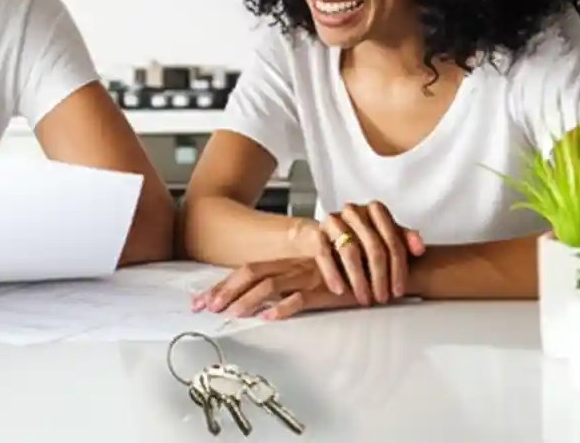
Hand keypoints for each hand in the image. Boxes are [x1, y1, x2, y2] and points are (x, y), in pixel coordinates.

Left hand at [196, 258, 363, 318]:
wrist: (377, 267)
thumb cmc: (342, 274)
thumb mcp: (308, 275)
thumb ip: (286, 283)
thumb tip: (259, 301)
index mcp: (286, 262)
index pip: (246, 271)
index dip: (222, 284)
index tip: (202, 299)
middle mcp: (292, 266)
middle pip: (250, 274)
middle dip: (225, 291)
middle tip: (206, 307)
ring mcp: (307, 276)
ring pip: (270, 285)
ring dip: (247, 300)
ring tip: (231, 313)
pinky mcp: (325, 289)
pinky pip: (300, 298)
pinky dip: (283, 308)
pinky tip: (268, 318)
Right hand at [308, 201, 424, 304]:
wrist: (324, 235)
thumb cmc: (360, 238)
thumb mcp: (385, 237)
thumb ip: (404, 240)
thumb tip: (419, 248)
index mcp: (375, 210)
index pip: (392, 239)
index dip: (398, 268)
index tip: (399, 290)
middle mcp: (354, 211)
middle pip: (373, 246)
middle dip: (380, 276)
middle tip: (382, 298)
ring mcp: (334, 221)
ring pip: (349, 251)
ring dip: (359, 279)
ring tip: (364, 298)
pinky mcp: (316, 232)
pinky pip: (324, 254)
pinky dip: (333, 274)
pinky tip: (340, 290)